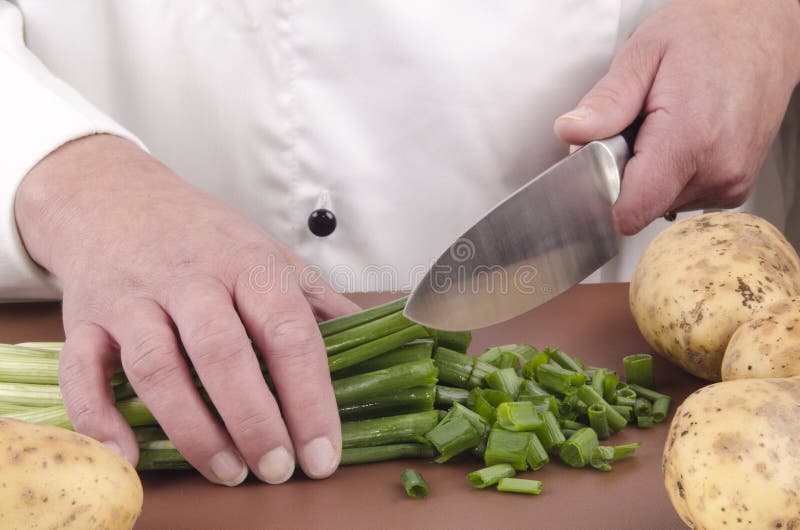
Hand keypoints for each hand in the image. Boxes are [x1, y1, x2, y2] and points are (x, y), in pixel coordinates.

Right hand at [15, 134, 359, 485]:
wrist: (114, 196)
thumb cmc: (202, 235)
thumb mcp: (266, 250)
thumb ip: (313, 297)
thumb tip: (367, 336)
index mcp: (247, 262)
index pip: (287, 331)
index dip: (310, 397)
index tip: (324, 450)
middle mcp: (189, 277)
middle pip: (222, 353)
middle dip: (254, 420)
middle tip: (278, 468)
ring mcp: (131, 297)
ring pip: (157, 367)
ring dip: (192, 429)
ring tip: (228, 471)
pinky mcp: (83, 317)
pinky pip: (81, 370)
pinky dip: (99, 417)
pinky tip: (129, 455)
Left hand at [554, 0, 799, 233]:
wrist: (763, 29)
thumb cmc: (710, 34)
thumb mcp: (644, 53)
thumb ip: (606, 102)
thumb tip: (571, 134)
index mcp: (692, 138)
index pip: (631, 209)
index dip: (602, 191)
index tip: (599, 160)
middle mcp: (717, 169)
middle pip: (640, 204)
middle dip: (623, 172)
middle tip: (637, 126)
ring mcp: (730, 183)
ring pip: (658, 202)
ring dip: (647, 171)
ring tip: (665, 125)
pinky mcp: (733, 188)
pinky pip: (680, 195)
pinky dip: (670, 172)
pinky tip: (682, 137)